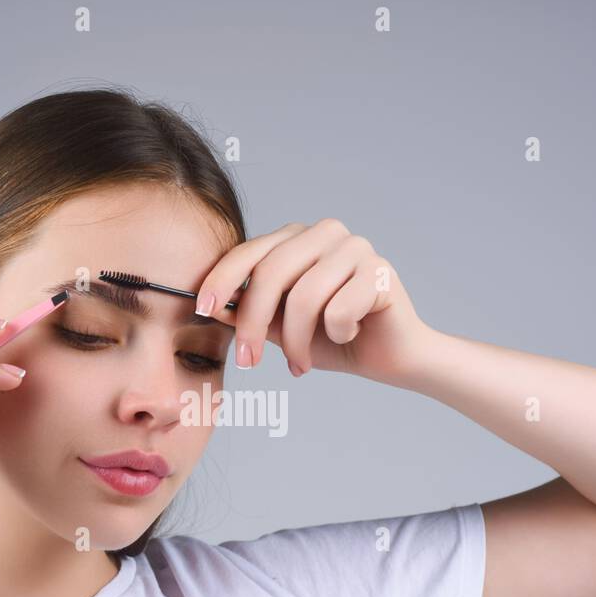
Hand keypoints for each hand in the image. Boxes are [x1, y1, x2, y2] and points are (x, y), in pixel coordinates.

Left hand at [195, 218, 430, 383]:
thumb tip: (210, 306)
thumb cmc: (334, 340)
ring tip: (299, 364)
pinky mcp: (381, 271)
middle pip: (272, 273)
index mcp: (298, 238)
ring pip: (304, 296)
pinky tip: (350, 337)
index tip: (203, 310)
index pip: (251, 251)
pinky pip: (339, 310)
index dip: (222, 280)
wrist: (392, 357)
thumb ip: (250, 313)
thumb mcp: (281, 328)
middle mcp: (326, 233)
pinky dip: (337, 335)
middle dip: (253, 323)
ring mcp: (356, 248)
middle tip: (248, 361)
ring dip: (296, 341)